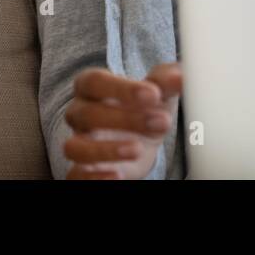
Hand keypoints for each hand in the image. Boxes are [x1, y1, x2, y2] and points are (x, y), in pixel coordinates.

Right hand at [63, 63, 181, 179]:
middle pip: (88, 114)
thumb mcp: (159, 89)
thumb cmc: (146, 106)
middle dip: (126, 119)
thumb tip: (179, 77)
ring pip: (75, 147)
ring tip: (138, 150)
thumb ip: (166, 80)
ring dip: (106, 150)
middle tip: (161, 122)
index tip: (154, 95)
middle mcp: (79, 113)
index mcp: (92, 86)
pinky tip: (118, 174)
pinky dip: (94, 177)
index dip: (121, 89)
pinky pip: (75, 175)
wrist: (145, 139)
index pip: (95, 81)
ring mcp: (78, 142)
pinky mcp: (82, 170)